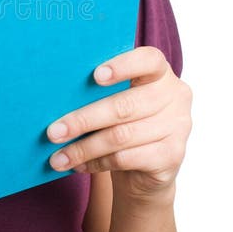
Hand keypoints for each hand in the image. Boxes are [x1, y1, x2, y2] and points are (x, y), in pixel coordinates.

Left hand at [46, 46, 191, 201]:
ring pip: (121, 136)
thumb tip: (57, 94)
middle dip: (83, 119)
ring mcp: (178, 127)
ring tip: (58, 157)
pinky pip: (126, 158)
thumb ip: (101, 91)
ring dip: (83, 148)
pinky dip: (96, 162)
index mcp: (160, 73)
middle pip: (124, 106)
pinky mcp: (172, 156)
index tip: (94, 76)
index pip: (149, 60)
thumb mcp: (117, 102)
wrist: (146, 171)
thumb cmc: (124, 126)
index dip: (122, 66)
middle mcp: (175, 96)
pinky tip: (79, 165)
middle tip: (53, 132)